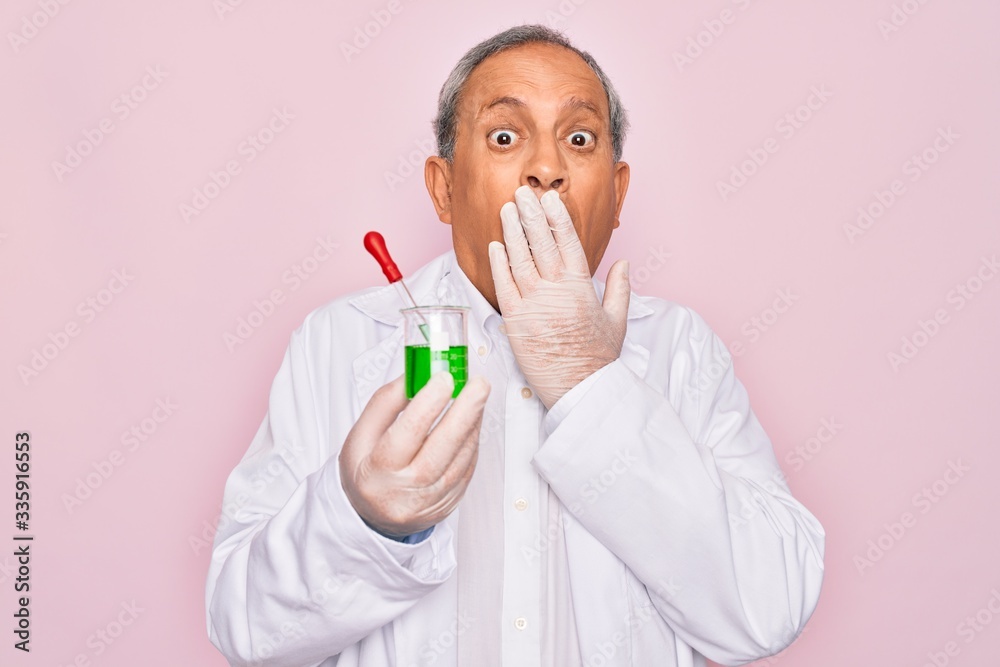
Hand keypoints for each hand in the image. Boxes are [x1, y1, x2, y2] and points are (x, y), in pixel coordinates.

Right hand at [339, 371, 490, 538]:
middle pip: (441, 449)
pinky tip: (471, 420)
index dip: (428, 404)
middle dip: (464, 412)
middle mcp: (405, 491)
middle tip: (479, 385)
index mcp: (377, 472)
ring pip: (460, 458)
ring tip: (476, 395)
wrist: (373, 516)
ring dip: (472, 423)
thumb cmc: (366, 471)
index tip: (444, 378)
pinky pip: (467, 468)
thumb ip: (386, 403)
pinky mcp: (449, 504)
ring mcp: (430, 501)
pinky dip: (472, 441)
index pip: (406, 435)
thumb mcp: (361, 435)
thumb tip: (416, 374)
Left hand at [488, 185, 629, 409]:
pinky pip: (503, 285)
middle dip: (530, 215)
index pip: (567, 242)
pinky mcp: (514, 320)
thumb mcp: (617, 320)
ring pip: (519, 259)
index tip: (549, 199)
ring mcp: (533, 304)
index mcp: (581, 287)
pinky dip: (498, 263)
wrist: (579, 389)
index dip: (557, 217)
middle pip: (541, 243)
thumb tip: (624, 264)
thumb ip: (619, 288)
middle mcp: (556, 290)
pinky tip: (495, 245)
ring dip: (512, 232)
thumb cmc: (597, 358)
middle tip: (522, 193)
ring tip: (506, 210)